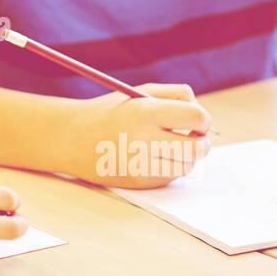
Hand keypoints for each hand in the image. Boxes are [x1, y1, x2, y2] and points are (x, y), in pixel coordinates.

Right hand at [72, 83, 212, 187]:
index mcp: (146, 111)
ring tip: (169, 147)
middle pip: (199, 147)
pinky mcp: (139, 182)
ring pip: (188, 165)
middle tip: (194, 137)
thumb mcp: (139, 93)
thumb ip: (175, 96)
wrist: (72, 138)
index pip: (197, 117)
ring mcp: (141, 164)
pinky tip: (152, 158)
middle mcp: (144, 138)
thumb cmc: (110, 112)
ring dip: (185, 157)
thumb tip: (203, 116)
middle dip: (202, 142)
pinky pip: (170, 177)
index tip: (198, 121)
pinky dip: (169, 168)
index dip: (203, 120)